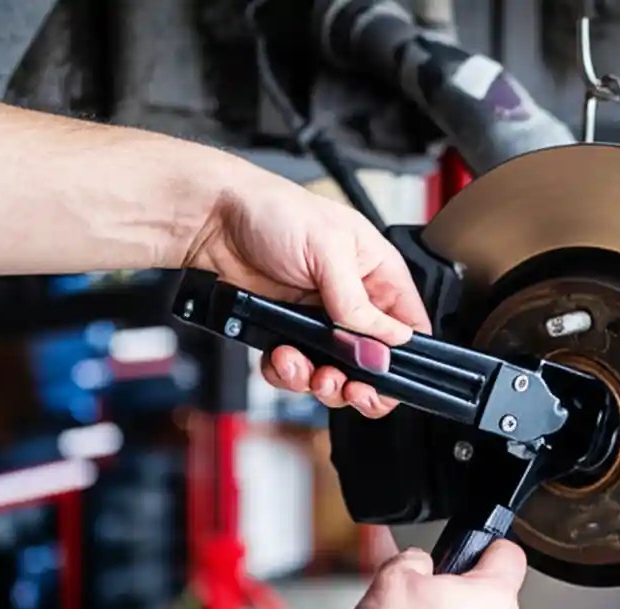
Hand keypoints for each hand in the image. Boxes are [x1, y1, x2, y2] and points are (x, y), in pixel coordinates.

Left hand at [184, 168, 429, 417]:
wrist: (211, 218)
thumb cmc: (274, 211)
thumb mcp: (329, 251)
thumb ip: (358, 303)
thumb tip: (386, 344)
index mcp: (378, 273)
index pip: (409, 326)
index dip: (402, 357)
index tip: (385, 376)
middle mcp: (354, 300)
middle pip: (373, 360)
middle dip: (359, 381)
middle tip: (344, 385)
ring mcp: (320, 320)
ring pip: (336, 372)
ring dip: (319, 380)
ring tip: (303, 366)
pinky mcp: (287, 332)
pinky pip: (297, 370)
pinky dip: (287, 374)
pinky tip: (279, 356)